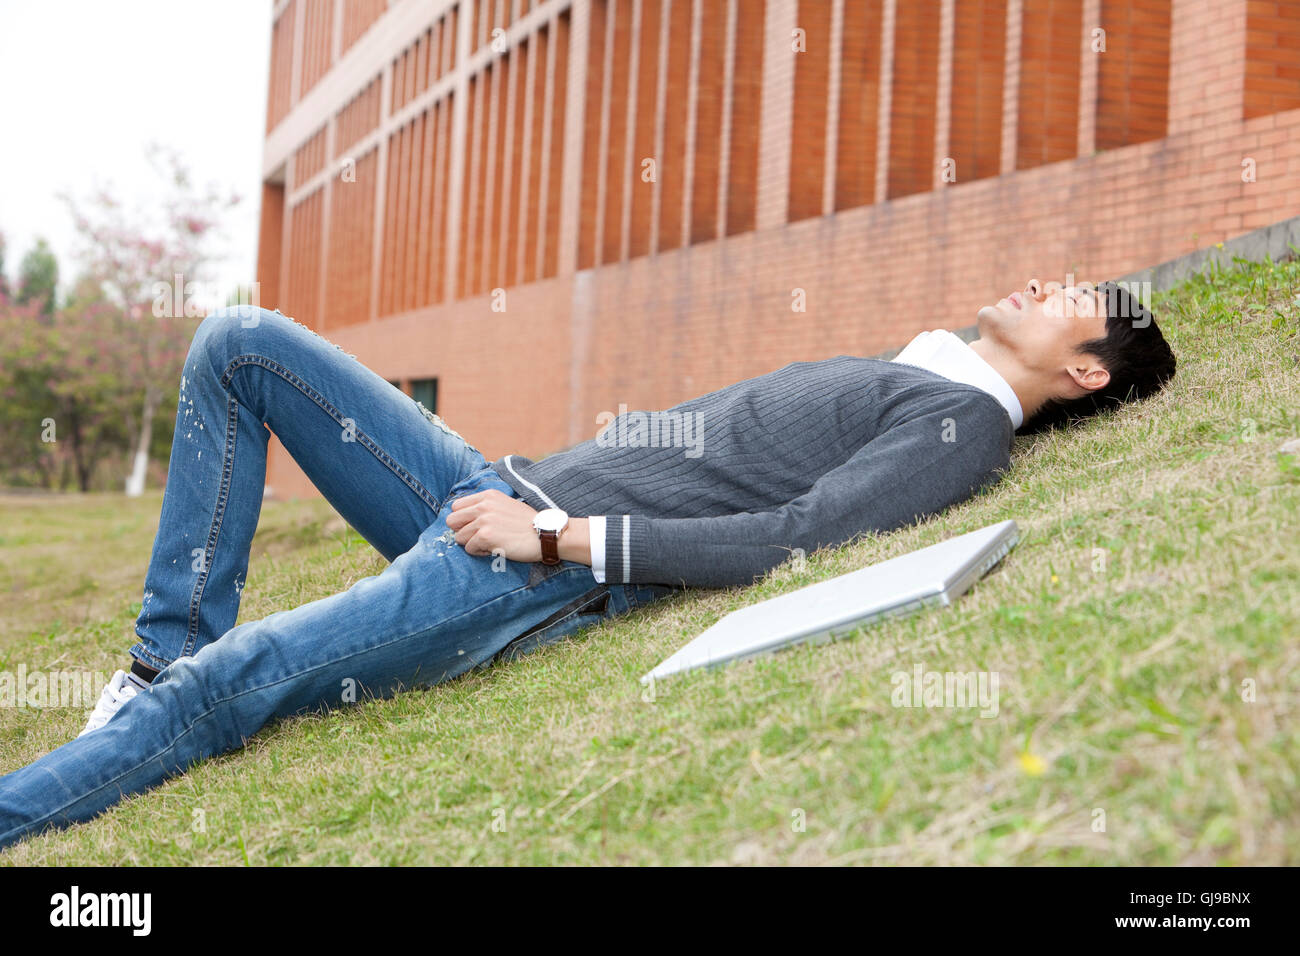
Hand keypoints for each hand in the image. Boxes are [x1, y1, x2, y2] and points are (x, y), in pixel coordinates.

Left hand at [445, 490, 591, 565]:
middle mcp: (483, 505)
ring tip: (491, 544)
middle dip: (462, 531)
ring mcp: (484, 520)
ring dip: (473, 544)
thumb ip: (486, 507)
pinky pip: (469, 548)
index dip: (463, 520)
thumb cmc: (527, 524)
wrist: (545, 534)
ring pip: (459, 537)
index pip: (456, 506)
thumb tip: (465, 519)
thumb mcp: (505, 505)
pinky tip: (495, 549)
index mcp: (487, 495)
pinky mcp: (485, 536)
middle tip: (478, 537)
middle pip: (452, 521)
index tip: (476, 527)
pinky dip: (480, 552)